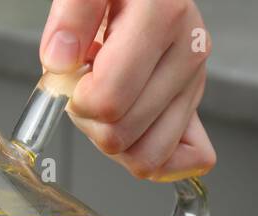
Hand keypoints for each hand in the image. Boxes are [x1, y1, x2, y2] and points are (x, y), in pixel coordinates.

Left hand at [41, 0, 215, 181]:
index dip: (76, 98)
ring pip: (146, 156)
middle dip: (90, 119)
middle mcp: (188, 51)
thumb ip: (71, 14)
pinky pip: (185, 159)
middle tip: (88, 86)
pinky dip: (148, 155)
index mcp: (163, 16)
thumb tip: (61, 60)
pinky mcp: (196, 103)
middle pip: (120, 134)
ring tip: (108, 100)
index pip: (108, 100)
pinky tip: (129, 129)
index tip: (74, 76)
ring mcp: (195, 81)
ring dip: (113, 139)